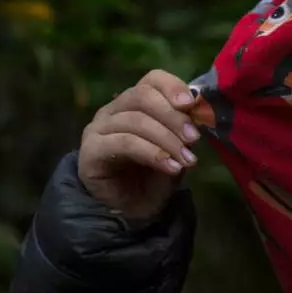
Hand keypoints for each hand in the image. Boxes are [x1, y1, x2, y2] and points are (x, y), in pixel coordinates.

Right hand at [78, 70, 200, 221]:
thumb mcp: (176, 150)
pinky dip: (152, 153)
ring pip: (136, 120)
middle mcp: (113, 110)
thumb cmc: (152, 178)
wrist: (129, 212)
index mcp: (134, 103)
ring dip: (167, 139)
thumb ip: (184, 130)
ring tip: (187, 160)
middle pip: (142, 96)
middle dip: (173, 116)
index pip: (151, 80)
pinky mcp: (91, 150)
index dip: (172, 87)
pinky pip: (124, 142)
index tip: (192, 104)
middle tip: (194, 138)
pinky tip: (171, 167)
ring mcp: (98, 128)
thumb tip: (200, 112)